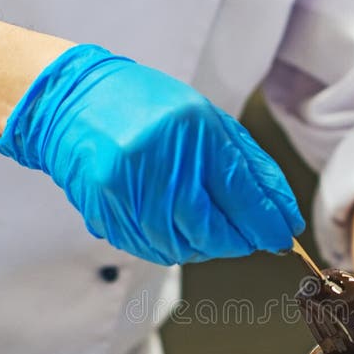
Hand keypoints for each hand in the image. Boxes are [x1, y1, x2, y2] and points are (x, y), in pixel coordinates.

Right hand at [0, 44, 303, 263]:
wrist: (70, 104)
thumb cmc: (143, 106)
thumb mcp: (206, 121)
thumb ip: (249, 169)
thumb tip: (282, 217)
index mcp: (190, 132)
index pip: (243, 196)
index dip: (268, 224)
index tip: (282, 236)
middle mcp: (159, 166)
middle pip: (217, 231)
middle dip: (241, 239)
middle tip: (247, 232)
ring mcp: (130, 196)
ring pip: (188, 248)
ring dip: (207, 243)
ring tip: (200, 215)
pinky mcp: (109, 218)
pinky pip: (157, 249)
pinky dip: (175, 244)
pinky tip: (171, 219)